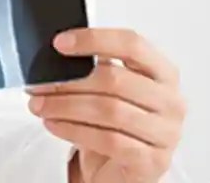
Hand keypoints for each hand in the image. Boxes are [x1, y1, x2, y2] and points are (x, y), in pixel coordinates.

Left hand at [28, 28, 185, 182]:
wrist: (121, 170)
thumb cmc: (114, 124)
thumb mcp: (108, 90)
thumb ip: (94, 67)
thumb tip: (57, 51)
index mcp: (163, 72)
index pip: (133, 44)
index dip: (95, 39)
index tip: (60, 43)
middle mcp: (171, 101)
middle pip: (116, 80)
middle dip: (69, 81)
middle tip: (38, 84)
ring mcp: (166, 133)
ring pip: (110, 111)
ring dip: (65, 106)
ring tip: (39, 105)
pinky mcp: (152, 161)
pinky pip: (108, 141)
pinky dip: (74, 130)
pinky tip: (53, 124)